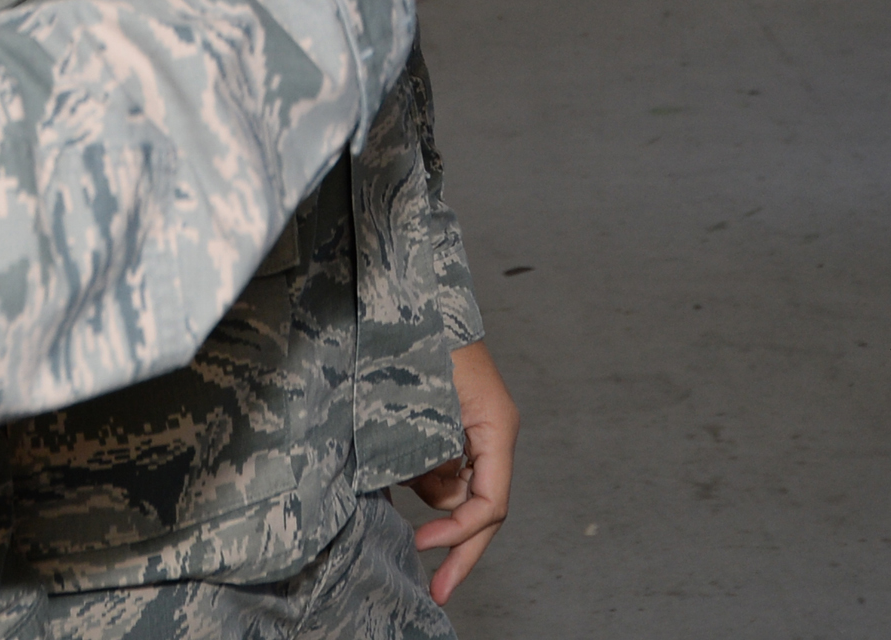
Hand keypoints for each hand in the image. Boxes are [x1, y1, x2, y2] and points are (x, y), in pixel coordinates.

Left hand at [407, 339, 517, 604]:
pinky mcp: (450, 428)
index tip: (422, 546)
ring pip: (456, 490)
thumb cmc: (424, 343)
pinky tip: (394, 464)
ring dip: (428, 497)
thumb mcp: (430, 405)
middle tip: (438, 590)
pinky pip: (440, 468)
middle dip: (460, 551)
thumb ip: (435, 456)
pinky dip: (420, 476)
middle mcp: (491, 437)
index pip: (490, 504)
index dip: (459, 533)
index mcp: (496, 431)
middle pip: (483, 510)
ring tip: (394, 468)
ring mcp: (472, 433)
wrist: (414, 299)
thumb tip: (436, 499)